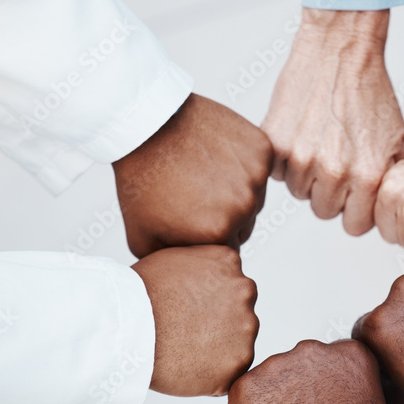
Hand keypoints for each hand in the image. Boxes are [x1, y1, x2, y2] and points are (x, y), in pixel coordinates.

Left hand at [114, 94, 272, 257]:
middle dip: (224, 215)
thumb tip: (189, 278)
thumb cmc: (142, 180)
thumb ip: (172, 263)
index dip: (206, 236)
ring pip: (254, 197)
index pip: (227, 250)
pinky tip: (214, 155)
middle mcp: (243, 208)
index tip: (189, 217)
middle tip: (195, 194)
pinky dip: (242, 163)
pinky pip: (259, 167)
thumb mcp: (142, 238)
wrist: (146, 125)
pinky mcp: (261, 149)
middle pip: (244, 225)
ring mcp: (255, 176)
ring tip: (203, 173)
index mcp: (218, 234)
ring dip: (235, 189)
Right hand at [132, 246, 257, 396]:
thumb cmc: (138, 296)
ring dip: (218, 349)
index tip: (187, 309)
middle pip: (239, 311)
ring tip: (184, 349)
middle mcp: (244, 290)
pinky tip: (190, 366)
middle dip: (218, 323)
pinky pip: (231, 370)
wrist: (127, 331)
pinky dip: (215, 374)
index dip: (208, 301)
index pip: (230, 284)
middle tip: (185, 331)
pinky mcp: (239, 362)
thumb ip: (201, 265)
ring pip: (237, 342)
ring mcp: (246, 327)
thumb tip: (206, 275)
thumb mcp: (172, 259)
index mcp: (228, 262)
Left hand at [226, 340, 391, 403]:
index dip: (329, 388)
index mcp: (350, 354)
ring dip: (273, 403)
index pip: (333, 359)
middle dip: (299, 390)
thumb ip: (353, 389)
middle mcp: (313, 351)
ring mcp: (277, 367)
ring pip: (270, 381)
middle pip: (299, 364)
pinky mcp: (245, 388)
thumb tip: (338, 392)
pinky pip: (243, 398)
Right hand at [263, 9, 403, 235]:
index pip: (355, 226)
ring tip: (321, 142)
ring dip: (308, 175)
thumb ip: (385, 184)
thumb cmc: (371, 93)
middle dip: (331, 193)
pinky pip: (277, 171)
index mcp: (367, 176)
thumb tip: (376, 214)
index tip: (355, 192)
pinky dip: (287, 158)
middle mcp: (333, 172)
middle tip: (337, 160)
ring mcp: (301, 158)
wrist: (341, 51)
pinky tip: (303, 133)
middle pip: (324, 211)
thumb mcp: (397, 143)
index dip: (355, 210)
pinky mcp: (276, 143)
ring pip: (299, 192)